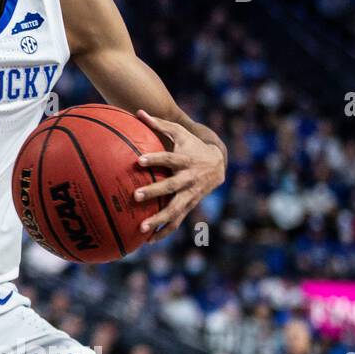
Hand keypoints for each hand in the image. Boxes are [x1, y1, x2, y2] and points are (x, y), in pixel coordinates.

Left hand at [132, 109, 224, 242]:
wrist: (219, 164)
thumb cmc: (192, 145)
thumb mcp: (179, 133)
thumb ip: (159, 124)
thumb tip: (138, 112)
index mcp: (185, 161)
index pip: (169, 159)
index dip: (155, 159)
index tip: (139, 161)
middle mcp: (188, 179)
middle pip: (171, 187)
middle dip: (154, 192)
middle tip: (136, 196)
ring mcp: (190, 195)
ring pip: (175, 210)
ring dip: (159, 220)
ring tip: (141, 229)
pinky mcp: (189, 206)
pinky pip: (176, 222)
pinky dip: (164, 232)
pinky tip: (147, 241)